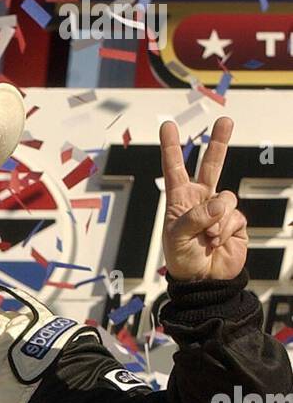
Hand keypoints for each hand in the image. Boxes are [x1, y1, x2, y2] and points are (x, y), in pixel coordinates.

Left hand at [160, 117, 247, 281]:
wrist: (203, 282)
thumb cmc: (182, 260)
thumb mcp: (176, 237)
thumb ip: (194, 216)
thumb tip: (220, 203)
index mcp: (180, 200)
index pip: (175, 169)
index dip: (171, 148)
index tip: (168, 126)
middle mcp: (201, 201)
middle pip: (211, 165)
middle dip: (219, 143)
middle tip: (225, 120)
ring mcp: (220, 210)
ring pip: (226, 198)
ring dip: (216, 220)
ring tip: (207, 238)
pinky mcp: (235, 222)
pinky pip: (234, 216)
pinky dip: (224, 230)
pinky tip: (216, 243)